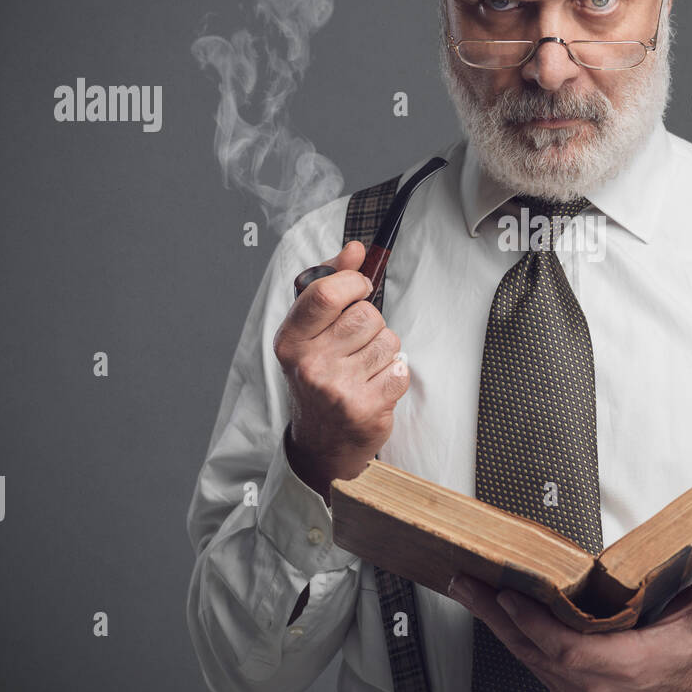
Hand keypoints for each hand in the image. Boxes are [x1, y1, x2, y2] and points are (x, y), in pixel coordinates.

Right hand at [272, 240, 409, 492]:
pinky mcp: (365, 410)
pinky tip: (375, 387)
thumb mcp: (311, 330)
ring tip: (365, 369)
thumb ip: (331, 283)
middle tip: (357, 345)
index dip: (353, 282)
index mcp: (290, 340)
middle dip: (371, 324)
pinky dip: (396, 375)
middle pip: (366, 316)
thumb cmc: (319, 375)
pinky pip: (401, 370)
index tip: (361, 287)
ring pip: (388, 342)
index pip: (326, 294)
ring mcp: (337, 390)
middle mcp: (309, 366)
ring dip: (385, 351)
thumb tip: (355, 249)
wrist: (323, 442)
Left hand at [448, 534, 691, 691]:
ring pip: (526, 658)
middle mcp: (597, 682)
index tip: (512, 596)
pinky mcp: (569, 687)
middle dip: (497, 616)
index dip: (536, 625)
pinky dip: (508, 633)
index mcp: (630, 662)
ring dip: (494, 622)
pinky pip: (531, 661)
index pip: (570, 649)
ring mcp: (579, 689)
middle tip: (468, 581)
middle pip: (535, 652)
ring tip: (468, 588)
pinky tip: (490, 608)